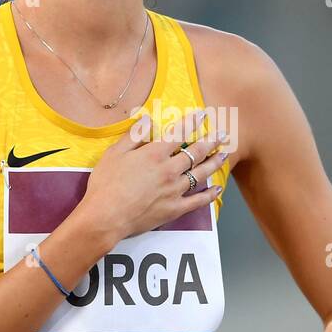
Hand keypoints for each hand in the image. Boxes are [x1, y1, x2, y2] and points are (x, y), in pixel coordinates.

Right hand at [80, 108, 228, 244]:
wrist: (106, 216)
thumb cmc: (106, 184)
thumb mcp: (114, 153)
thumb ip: (133, 135)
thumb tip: (148, 120)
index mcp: (154, 153)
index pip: (179, 133)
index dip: (193, 122)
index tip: (203, 114)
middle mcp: (169, 169)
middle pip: (196, 152)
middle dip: (211, 141)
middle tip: (224, 134)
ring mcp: (175, 190)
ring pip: (201, 173)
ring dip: (215, 162)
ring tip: (225, 154)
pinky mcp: (175, 209)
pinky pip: (198, 201)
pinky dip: (210, 195)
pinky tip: (218, 189)